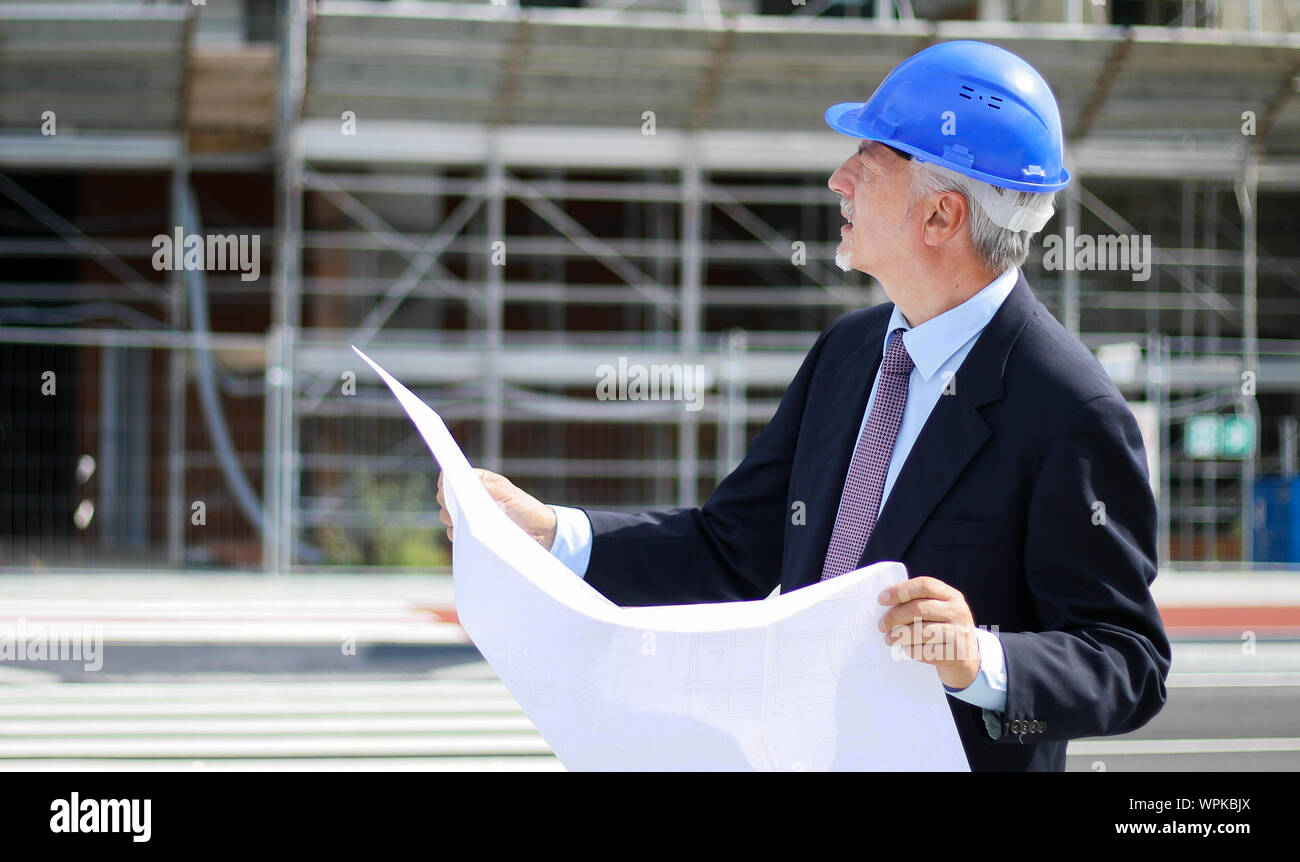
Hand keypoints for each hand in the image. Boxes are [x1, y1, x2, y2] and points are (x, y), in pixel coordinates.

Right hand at [436, 469, 557, 550]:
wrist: (539, 533)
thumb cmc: (525, 507)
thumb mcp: (504, 491)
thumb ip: (482, 484)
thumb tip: (456, 479)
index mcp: (478, 481)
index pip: (451, 477)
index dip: (446, 483)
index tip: (449, 489)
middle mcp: (471, 498)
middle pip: (444, 497)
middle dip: (449, 503)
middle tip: (462, 508)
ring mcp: (469, 517)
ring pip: (446, 517)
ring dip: (455, 520)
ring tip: (473, 522)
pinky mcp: (471, 534)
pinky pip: (454, 534)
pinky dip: (460, 535)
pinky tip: (473, 535)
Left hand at [877, 576, 980, 689]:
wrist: (967, 658)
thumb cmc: (943, 629)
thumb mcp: (939, 611)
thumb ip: (919, 603)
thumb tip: (886, 602)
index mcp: (951, 595)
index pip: (925, 585)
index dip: (901, 590)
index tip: (882, 599)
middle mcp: (958, 611)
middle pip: (919, 608)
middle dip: (895, 617)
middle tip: (882, 625)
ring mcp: (959, 633)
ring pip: (921, 631)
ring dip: (899, 636)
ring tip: (890, 639)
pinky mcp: (956, 654)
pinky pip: (925, 651)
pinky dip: (910, 650)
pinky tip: (907, 649)